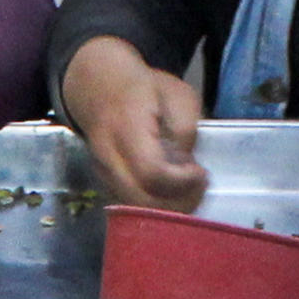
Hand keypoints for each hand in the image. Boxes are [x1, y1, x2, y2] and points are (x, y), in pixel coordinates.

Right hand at [60, 38, 208, 212]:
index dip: (181, 180)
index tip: (200, 171)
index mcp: (127, 126)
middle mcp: (108, 155)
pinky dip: (155, 207)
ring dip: (167, 209)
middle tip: (198, 186)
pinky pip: (131, 207)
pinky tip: (171, 192)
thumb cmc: (143, 89)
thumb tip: (185, 163)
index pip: (151, 171)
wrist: (98, 88)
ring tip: (187, 189)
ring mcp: (102, 173)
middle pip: (140, 201)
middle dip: (177, 203)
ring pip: (135, 210)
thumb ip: (186, 127)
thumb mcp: (177, 94)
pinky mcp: (104, 184)